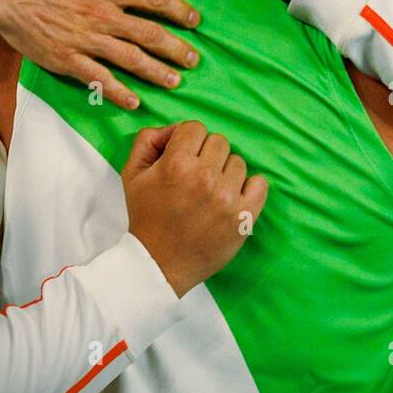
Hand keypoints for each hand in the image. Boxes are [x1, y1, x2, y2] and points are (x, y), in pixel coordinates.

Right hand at [0, 0, 200, 109]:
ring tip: (175, 81)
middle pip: (150, 34)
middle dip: (176, 49)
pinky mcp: (67, 59)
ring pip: (130, 59)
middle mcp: (102, 15)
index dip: (179, 10)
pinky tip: (135, 101)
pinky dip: (118, 92)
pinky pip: (98, 79)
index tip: (195, 21)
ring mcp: (85, 39)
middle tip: (195, 59)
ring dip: (156, 72)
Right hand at [122, 121, 267, 296]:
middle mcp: (204, 177)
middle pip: (219, 142)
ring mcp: (227, 197)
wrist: (158, 264)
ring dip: (225, 172)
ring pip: (238, 162)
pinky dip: (250, 187)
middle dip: (206, 155)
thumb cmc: (146, 217)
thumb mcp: (131, 174)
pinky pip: (261, 183)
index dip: (187, 141)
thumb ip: (148, 140)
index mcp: (177, 163)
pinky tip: (234, 196)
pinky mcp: (244, 216)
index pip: (195, 127)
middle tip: (196, 177)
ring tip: (210, 192)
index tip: (183, 158)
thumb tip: (173, 130)